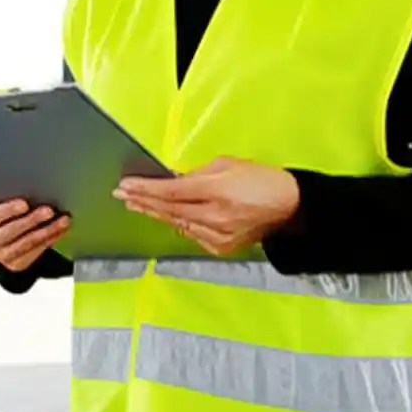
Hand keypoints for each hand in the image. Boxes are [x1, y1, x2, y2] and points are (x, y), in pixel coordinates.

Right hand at [0, 199, 69, 271]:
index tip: (24, 204)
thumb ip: (13, 202)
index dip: (9, 210)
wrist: (3, 242)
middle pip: (11, 231)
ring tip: (63, 220)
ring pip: (27, 243)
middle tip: (49, 211)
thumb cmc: (7, 217)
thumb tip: (36, 192)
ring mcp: (2, 255)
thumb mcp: (4, 208)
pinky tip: (61, 230)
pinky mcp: (16, 264)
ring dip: (48, 230)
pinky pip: (36, 251)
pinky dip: (51, 239)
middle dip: (32, 220)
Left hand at [114, 157, 299, 254]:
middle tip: (122, 195)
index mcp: (216, 190)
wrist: (289, 207)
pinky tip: (164, 217)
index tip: (125, 186)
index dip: (145, 189)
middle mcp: (214, 216)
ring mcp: (217, 235)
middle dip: (142, 201)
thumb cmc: (262, 180)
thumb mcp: (228, 164)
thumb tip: (173, 180)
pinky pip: (191, 234)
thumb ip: (197, 173)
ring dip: (155, 213)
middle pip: (169, 209)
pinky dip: (178, 224)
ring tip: (136, 205)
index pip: (171, 191)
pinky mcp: (220, 247)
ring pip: (177, 224)